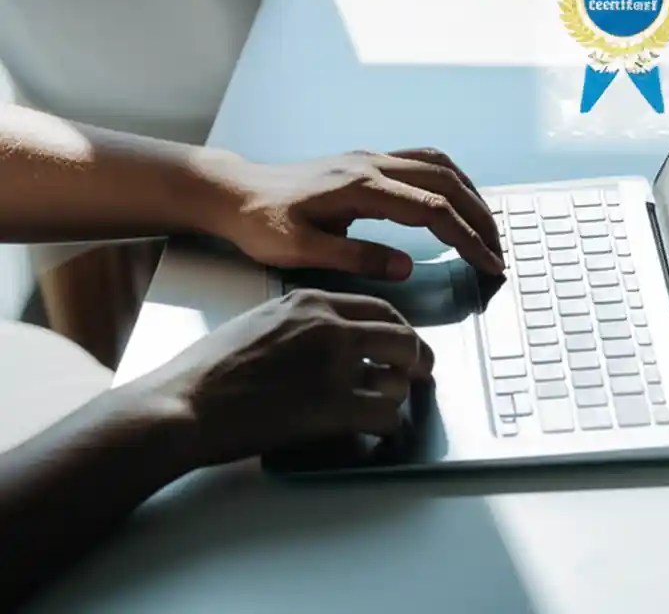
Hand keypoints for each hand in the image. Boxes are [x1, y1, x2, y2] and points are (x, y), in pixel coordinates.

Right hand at [129, 289, 431, 466]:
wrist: (181, 405)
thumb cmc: (208, 370)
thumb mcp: (260, 321)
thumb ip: (301, 322)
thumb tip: (333, 336)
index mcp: (312, 302)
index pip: (380, 309)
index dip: (399, 331)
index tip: (404, 346)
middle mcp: (330, 327)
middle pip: (402, 338)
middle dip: (417, 359)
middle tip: (420, 376)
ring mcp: (334, 366)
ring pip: (399, 378)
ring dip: (397, 397)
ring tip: (385, 408)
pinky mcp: (332, 408)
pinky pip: (385, 416)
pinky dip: (387, 427)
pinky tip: (375, 432)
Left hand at [213, 148, 503, 278]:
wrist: (236, 193)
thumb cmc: (262, 224)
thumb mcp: (301, 250)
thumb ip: (356, 257)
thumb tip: (406, 266)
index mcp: (361, 188)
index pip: (432, 211)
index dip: (466, 238)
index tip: (488, 264)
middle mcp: (373, 165)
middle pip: (448, 184)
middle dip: (481, 219)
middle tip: (499, 253)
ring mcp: (373, 159)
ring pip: (441, 167)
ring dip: (472, 196)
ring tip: (488, 229)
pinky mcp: (370, 162)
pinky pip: (425, 162)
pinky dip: (453, 182)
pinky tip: (460, 201)